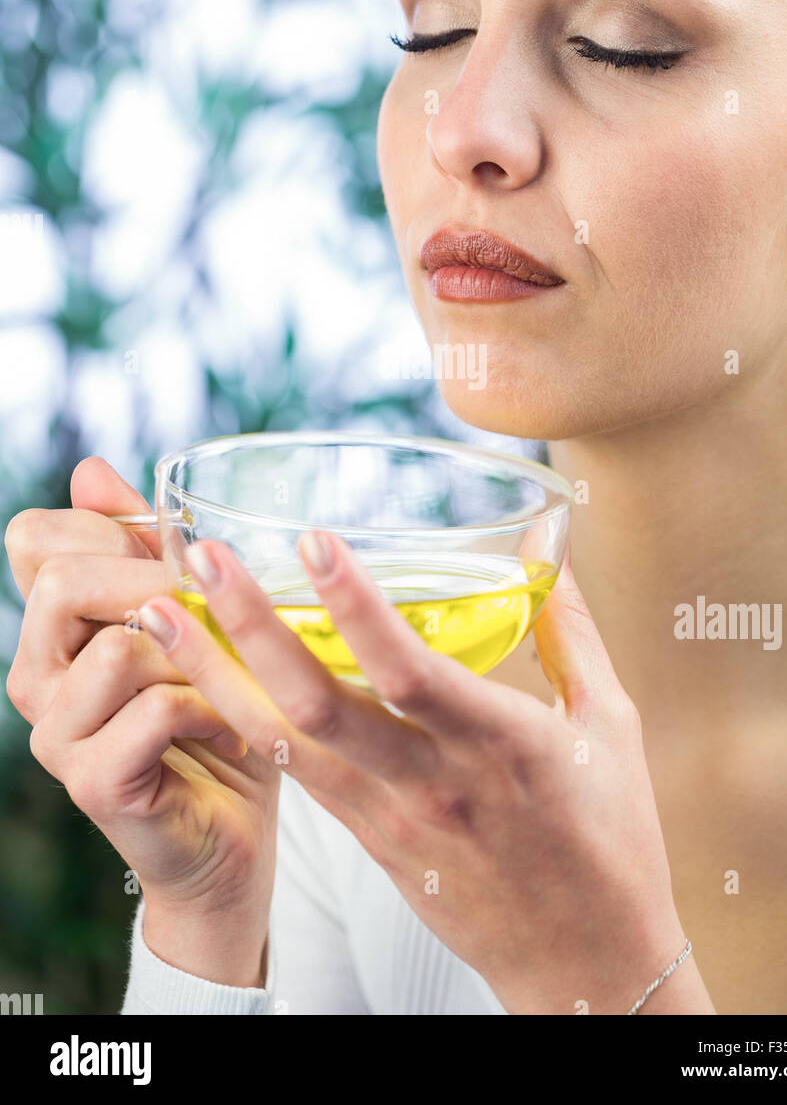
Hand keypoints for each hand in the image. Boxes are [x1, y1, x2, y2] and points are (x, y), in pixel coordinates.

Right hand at [4, 457, 280, 985]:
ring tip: (229, 680)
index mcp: (50, 627)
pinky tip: (235, 726)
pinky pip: (155, 708)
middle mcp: (34, 676)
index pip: (35, 537)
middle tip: (210, 607)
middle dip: (151, 579)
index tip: (172, 551)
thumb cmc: (218, 714)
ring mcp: (55, 734)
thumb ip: (143, 547)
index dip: (108, 526)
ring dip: (196, 653)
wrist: (232, 835)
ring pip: (118, 645)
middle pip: (62, 580)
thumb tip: (92, 468)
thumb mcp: (189, 616)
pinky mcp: (92, 782)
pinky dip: (212, 707)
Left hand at [138, 529, 715, 1013]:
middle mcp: (431, 783)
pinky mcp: (368, 841)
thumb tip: (548, 551)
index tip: (311, 539)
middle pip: (316, 704)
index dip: (355, 604)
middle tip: (199, 558)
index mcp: (500, 745)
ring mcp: (389, 819)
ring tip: (161, 614)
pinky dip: (245, 722)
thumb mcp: (611, 725)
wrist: (584, 966)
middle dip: (247, 626)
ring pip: (282, 744)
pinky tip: (207, 681)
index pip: (410, 670)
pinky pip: (295, 777)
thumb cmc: (610, 841)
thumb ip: (571, 631)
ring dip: (215, 675)